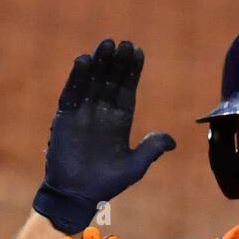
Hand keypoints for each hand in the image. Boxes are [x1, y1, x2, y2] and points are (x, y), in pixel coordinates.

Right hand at [34, 39, 175, 233]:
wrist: (76, 196)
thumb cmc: (106, 184)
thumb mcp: (134, 167)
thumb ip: (151, 150)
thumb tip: (173, 141)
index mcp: (119, 120)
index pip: (127, 89)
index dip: (132, 71)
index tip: (137, 51)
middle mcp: (101, 112)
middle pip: (110, 80)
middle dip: (117, 62)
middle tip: (123, 43)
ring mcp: (83, 113)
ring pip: (92, 81)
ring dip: (98, 63)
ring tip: (106, 45)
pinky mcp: (65, 117)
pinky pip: (71, 93)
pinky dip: (77, 78)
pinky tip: (84, 61)